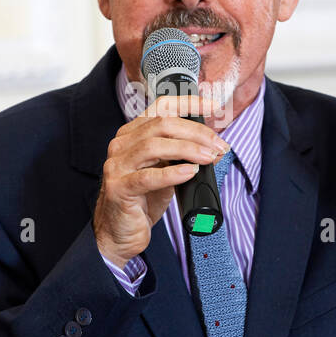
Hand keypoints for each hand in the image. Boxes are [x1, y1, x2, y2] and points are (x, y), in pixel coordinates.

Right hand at [94, 94, 230, 266]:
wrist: (119, 233)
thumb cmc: (142, 201)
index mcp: (133, 134)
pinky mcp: (118, 188)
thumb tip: (215, 148)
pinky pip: (147, 176)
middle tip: (218, 145)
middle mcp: (122, 144)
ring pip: (154, 146)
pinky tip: (189, 173)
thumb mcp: (166, 172)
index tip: (213, 106)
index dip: (189, 103)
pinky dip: (172, 173)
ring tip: (208, 158)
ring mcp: (117, 165)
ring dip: (188, 150)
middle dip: (196, 133)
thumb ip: (184, 157)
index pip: (161, 107)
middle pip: (162, 125)